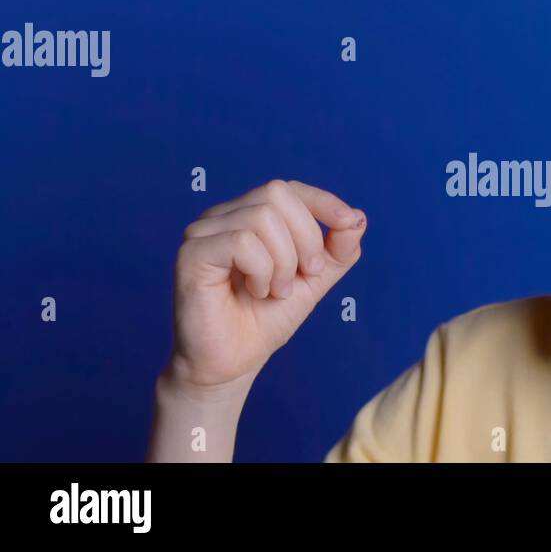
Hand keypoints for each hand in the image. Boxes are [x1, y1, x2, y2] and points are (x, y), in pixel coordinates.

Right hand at [169, 179, 365, 389]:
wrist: (233, 362)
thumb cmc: (265, 319)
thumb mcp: (314, 280)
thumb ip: (337, 250)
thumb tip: (357, 217)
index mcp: (248, 216)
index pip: (289, 189)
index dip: (323, 202)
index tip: (349, 224)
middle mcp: (222, 216)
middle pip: (277, 194)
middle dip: (306, 238)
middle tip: (303, 277)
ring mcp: (202, 232)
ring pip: (262, 217)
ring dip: (284, 261)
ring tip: (276, 291)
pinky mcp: (191, 254)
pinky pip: (241, 241)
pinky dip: (262, 270)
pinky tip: (257, 291)